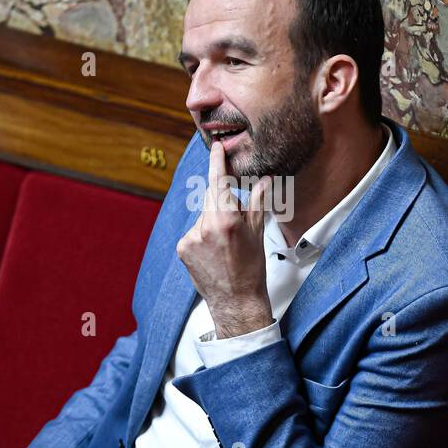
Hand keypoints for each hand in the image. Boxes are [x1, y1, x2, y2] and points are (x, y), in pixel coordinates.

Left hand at [176, 139, 273, 338]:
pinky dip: (203, 235)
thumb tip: (265, 180)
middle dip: (223, 203)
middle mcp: (205, 226)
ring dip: (213, 221)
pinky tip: (213, 251)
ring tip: (225, 244)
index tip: (215, 146)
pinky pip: (193, 231)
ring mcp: (191, 238)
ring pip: (203, 216)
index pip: (218, 181)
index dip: (217, 161)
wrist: (236, 301)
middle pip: (211, 199)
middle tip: (235, 221)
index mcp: (226, 219)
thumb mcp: (257, 232)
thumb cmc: (251, 269)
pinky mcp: (182, 248)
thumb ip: (257, 202)